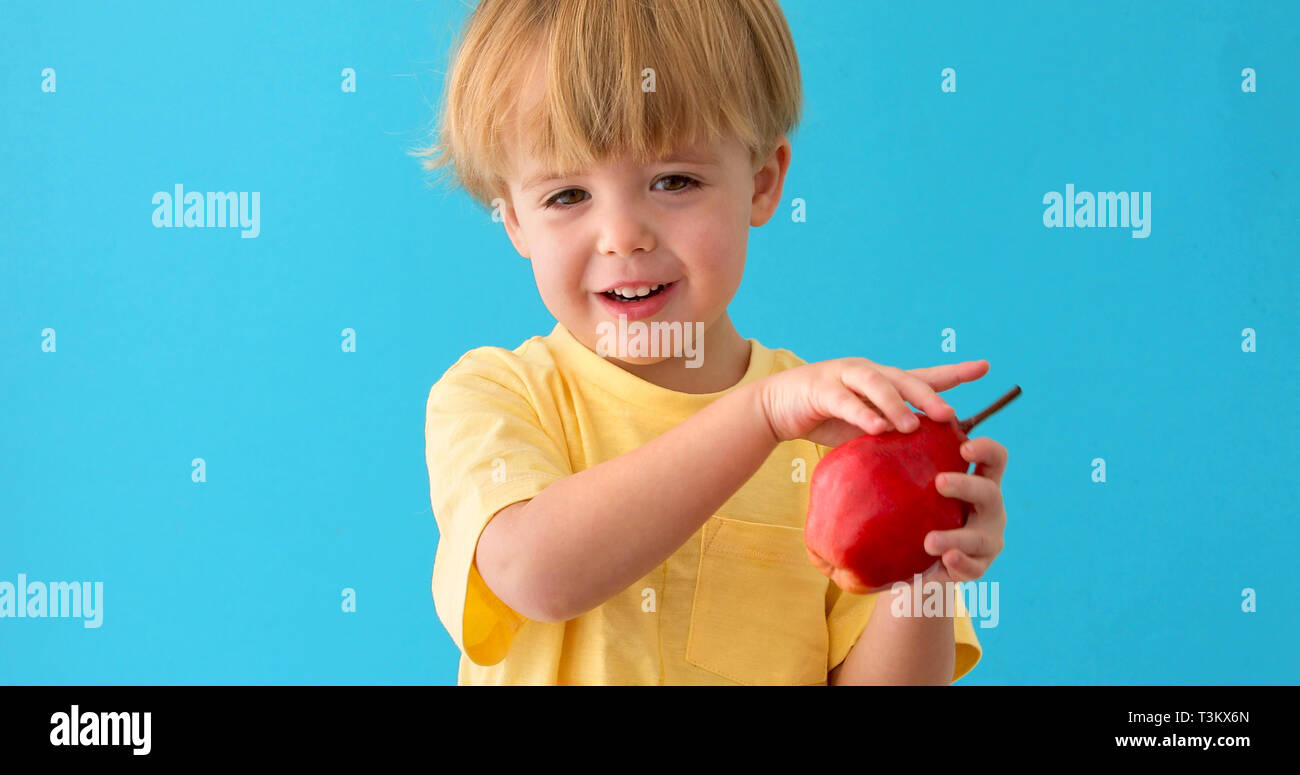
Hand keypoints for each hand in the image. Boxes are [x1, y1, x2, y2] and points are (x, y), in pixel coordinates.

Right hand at [758, 357, 989, 447]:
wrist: (777, 407)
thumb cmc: (825, 418)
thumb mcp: (864, 427)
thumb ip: (890, 436)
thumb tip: (924, 461)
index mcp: (884, 381)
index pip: (924, 375)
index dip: (954, 372)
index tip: (985, 367)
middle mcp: (869, 373)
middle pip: (906, 379)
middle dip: (930, 395)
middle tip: (949, 414)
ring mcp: (844, 377)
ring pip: (878, 385)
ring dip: (897, 405)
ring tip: (912, 426)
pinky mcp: (821, 389)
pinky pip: (846, 401)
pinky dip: (863, 414)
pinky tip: (877, 428)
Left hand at [919, 436, 1007, 583]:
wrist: (918, 564)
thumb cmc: (917, 513)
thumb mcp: (915, 490)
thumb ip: (906, 464)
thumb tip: (875, 433)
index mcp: (978, 483)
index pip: (994, 459)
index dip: (985, 449)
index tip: (963, 447)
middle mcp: (989, 509)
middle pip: (989, 492)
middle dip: (966, 486)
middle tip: (939, 482)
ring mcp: (987, 540)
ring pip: (980, 537)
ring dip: (956, 537)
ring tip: (930, 541)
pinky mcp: (978, 567)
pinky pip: (974, 568)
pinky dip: (961, 564)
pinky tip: (946, 561)